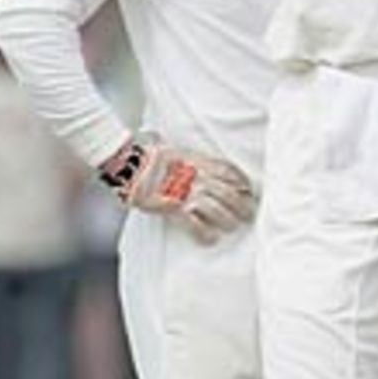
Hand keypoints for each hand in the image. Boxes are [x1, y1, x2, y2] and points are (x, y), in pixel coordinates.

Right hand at [102, 139, 255, 243]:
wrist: (128, 162)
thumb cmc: (144, 152)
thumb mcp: (166, 145)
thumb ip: (175, 148)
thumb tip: (162, 139)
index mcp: (198, 161)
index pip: (229, 171)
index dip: (241, 182)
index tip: (247, 189)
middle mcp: (198, 177)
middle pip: (230, 193)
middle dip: (242, 204)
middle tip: (249, 213)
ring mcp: (188, 193)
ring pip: (218, 209)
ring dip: (228, 220)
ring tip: (232, 226)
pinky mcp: (175, 209)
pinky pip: (196, 225)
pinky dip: (205, 234)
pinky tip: (210, 239)